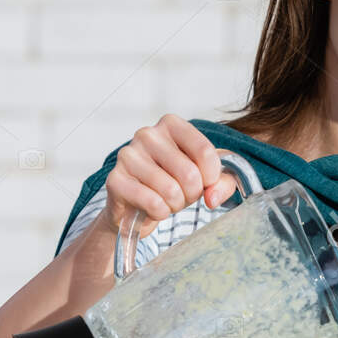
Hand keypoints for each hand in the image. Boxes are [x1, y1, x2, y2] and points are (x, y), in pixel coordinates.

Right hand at [104, 113, 239, 237]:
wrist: (138, 205)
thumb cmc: (174, 183)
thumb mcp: (207, 179)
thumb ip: (222, 183)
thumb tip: (212, 197)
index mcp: (170, 125)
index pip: (205, 152)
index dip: (212, 178)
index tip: (205, 183)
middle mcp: (147, 134)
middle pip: (189, 174)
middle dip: (192, 194)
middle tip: (182, 195)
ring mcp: (128, 155)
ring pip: (171, 190)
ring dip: (175, 205)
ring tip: (167, 200)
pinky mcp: (115, 179)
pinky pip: (152, 202)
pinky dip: (159, 213)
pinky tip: (153, 208)